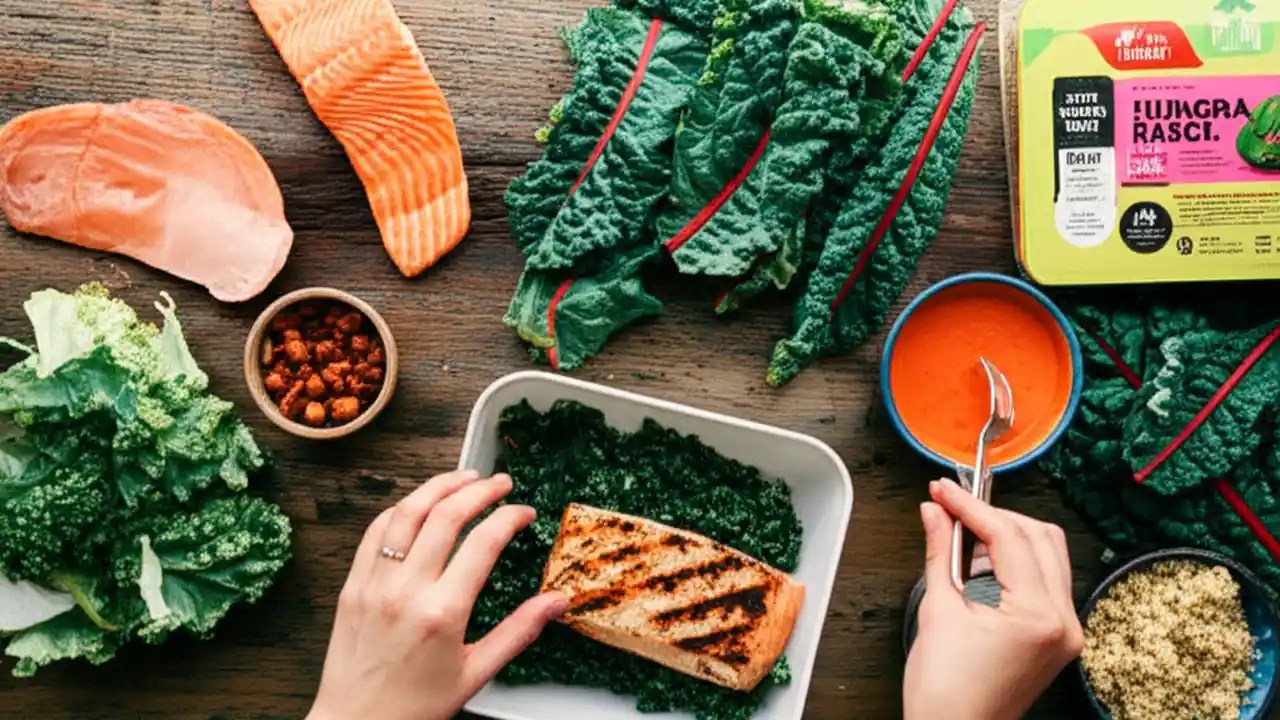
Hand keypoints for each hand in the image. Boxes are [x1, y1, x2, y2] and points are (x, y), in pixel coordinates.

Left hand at [308, 469, 566, 719]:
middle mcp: (406, 591)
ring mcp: (374, 584)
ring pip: (406, 513)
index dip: (509, 518)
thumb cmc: (415, 707)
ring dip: (438, 487)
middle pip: (446, 516)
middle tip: (501, 483)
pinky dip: (400, 510)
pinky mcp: (352, 586)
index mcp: (443, 613)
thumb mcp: (477, 673)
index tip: (524, 513)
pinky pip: (375, 533)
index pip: (483, 543)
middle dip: (479, 490)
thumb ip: (519, 631)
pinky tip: (419, 504)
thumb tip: (558, 601)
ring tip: (463, 478)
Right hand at [903, 479, 1083, 719]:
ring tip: (963, 541)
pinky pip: (1045, 580)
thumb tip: (935, 512)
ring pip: (1048, 554)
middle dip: (993, 516)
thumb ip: (940, 552)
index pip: (1008, 536)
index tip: (944, 491)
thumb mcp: (938, 612)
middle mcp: (1063, 622)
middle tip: (951, 508)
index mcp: (1038, 616)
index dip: (970, 506)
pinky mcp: (1057, 637)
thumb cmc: (946, 694)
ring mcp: (1065, 631)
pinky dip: (1016, 562)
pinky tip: (981, 565)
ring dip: (1007, 537)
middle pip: (1038, 536)